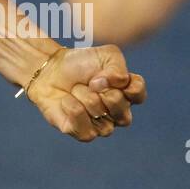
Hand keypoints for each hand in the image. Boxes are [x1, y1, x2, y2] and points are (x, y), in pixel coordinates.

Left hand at [27, 45, 145, 141]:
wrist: (50, 71)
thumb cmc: (80, 63)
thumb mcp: (105, 55)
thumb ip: (118, 67)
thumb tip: (117, 83)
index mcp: (127, 92)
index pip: (139, 94)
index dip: (126, 86)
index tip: (110, 76)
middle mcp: (118, 112)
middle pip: (121, 108)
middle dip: (101, 91)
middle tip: (89, 82)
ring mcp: (102, 125)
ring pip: (102, 119)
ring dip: (84, 98)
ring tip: (75, 89)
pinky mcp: (84, 133)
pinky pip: (87, 130)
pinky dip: (73, 110)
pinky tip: (67, 101)